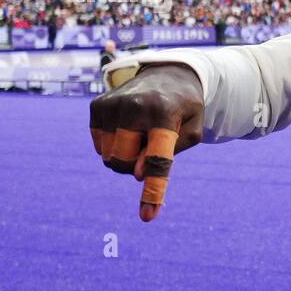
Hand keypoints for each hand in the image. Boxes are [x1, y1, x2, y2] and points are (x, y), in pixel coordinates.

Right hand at [89, 63, 203, 221]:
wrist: (167, 73)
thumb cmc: (183, 108)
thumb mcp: (193, 129)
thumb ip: (171, 155)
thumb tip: (138, 175)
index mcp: (164, 115)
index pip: (157, 160)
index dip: (153, 189)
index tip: (148, 217)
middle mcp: (135, 108)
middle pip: (125, 165)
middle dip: (136, 167)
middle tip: (151, 149)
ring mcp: (112, 105)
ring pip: (109, 158)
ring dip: (126, 156)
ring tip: (142, 133)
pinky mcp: (98, 106)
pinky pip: (99, 147)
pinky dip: (114, 145)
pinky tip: (128, 127)